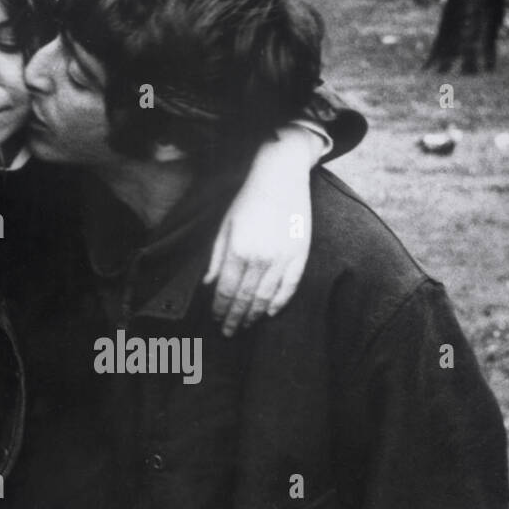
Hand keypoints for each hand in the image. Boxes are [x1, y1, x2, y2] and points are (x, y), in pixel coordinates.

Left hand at [204, 125, 319, 335]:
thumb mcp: (224, 226)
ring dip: (254, 315)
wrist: (280, 176)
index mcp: (238, 250)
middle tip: (228, 332)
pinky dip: (279, 302)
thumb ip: (216, 257)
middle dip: (235, 318)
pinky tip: (270, 313)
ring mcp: (282, 257)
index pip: (227, 291)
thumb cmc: (248, 199)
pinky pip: (289, 286)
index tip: (216, 320)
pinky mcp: (300, 254)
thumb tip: (208, 285)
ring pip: (266, 297)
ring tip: (246, 325)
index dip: (220, 309)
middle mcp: (260, 258)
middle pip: (245, 299)